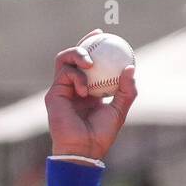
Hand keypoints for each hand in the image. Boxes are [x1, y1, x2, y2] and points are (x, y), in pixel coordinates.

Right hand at [44, 29, 137, 160]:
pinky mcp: (54, 94)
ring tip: (90, 63)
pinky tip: (85, 90)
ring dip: (78, 54)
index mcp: (89, 90)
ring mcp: (62, 89)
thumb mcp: (119, 110)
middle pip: (75, 56)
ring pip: (64, 59)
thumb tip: (131, 68)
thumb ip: (126, 90)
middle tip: (97, 36)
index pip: (90, 64)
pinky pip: (64, 73)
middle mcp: (74, 87)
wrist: (84, 149)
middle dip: (84, 42)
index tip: (106, 37)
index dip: (96, 47)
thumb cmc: (101, 134)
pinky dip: (77, 77)